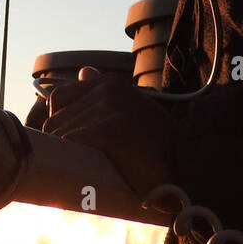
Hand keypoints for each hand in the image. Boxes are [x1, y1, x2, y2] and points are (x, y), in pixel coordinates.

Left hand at [42, 67, 177, 196]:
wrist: (187, 166)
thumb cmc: (155, 146)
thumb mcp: (130, 109)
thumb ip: (103, 91)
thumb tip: (82, 71)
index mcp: (110, 84)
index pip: (57, 99)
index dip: (57, 125)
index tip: (66, 147)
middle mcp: (108, 89)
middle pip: (54, 121)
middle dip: (60, 147)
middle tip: (79, 167)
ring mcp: (110, 107)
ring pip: (59, 136)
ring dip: (67, 158)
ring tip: (87, 171)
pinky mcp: (111, 129)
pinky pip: (70, 144)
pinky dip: (73, 162)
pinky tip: (87, 172)